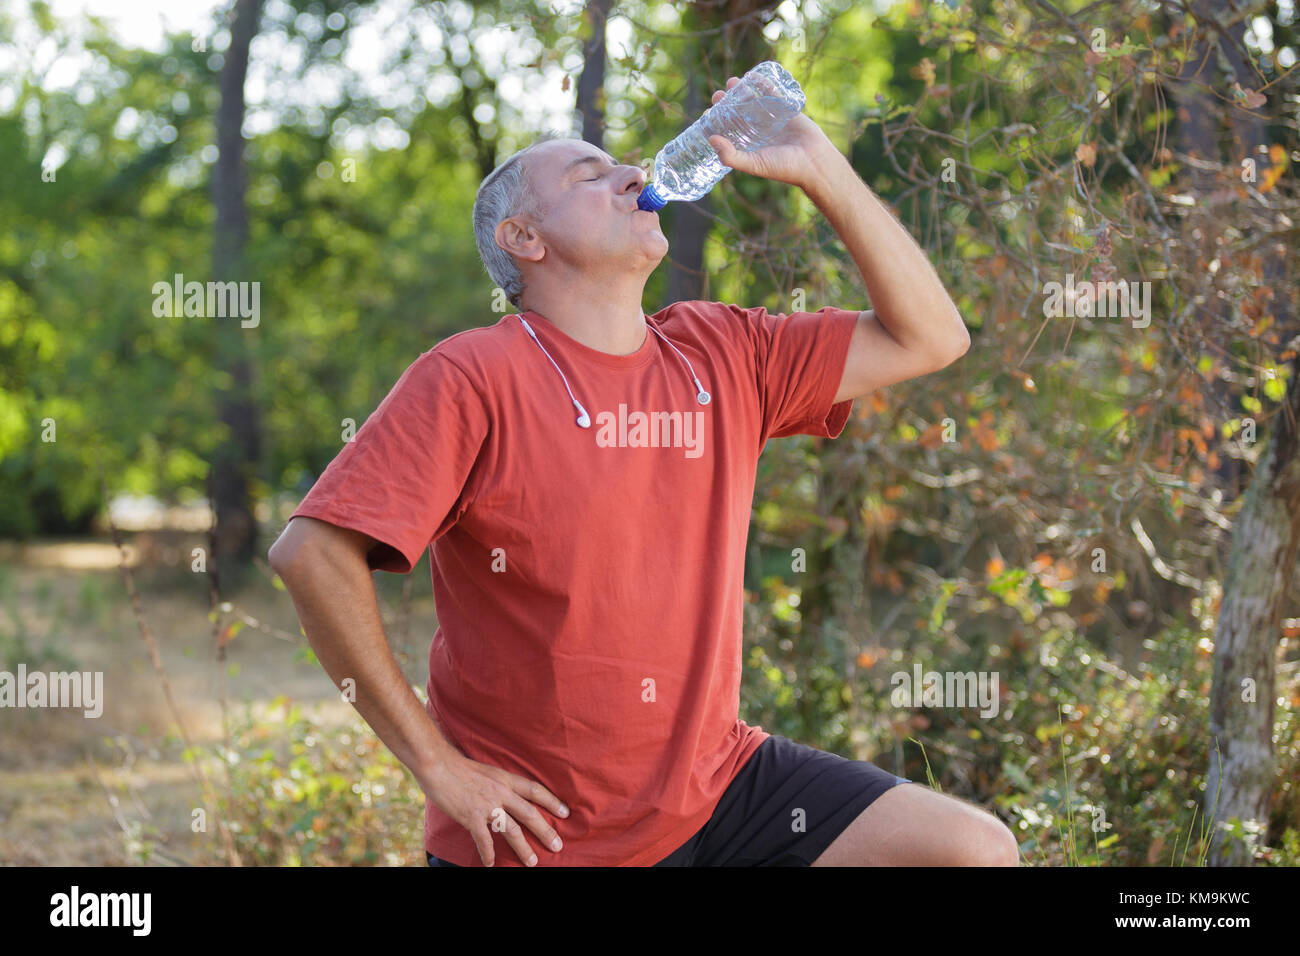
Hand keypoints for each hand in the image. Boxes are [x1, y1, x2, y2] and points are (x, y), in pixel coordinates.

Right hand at [422, 751, 568, 866]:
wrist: (438, 764)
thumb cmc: (459, 767)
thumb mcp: (487, 771)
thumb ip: (499, 784)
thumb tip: (508, 796)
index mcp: (505, 778)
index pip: (535, 790)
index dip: (552, 801)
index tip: (566, 812)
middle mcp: (500, 792)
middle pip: (529, 814)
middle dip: (545, 831)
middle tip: (557, 845)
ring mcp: (487, 805)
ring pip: (512, 830)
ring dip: (523, 848)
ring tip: (532, 862)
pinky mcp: (471, 816)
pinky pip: (484, 840)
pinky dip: (488, 854)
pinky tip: (491, 864)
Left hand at [705, 75, 838, 190]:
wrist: (814, 162)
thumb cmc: (784, 168)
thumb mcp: (754, 164)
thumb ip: (731, 155)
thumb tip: (711, 138)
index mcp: (749, 146)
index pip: (728, 132)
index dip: (717, 123)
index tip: (708, 113)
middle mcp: (759, 133)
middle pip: (738, 114)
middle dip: (727, 104)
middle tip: (718, 95)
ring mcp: (772, 120)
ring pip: (753, 102)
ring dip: (742, 91)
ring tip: (732, 82)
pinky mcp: (786, 110)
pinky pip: (772, 94)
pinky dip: (763, 84)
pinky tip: (753, 76)